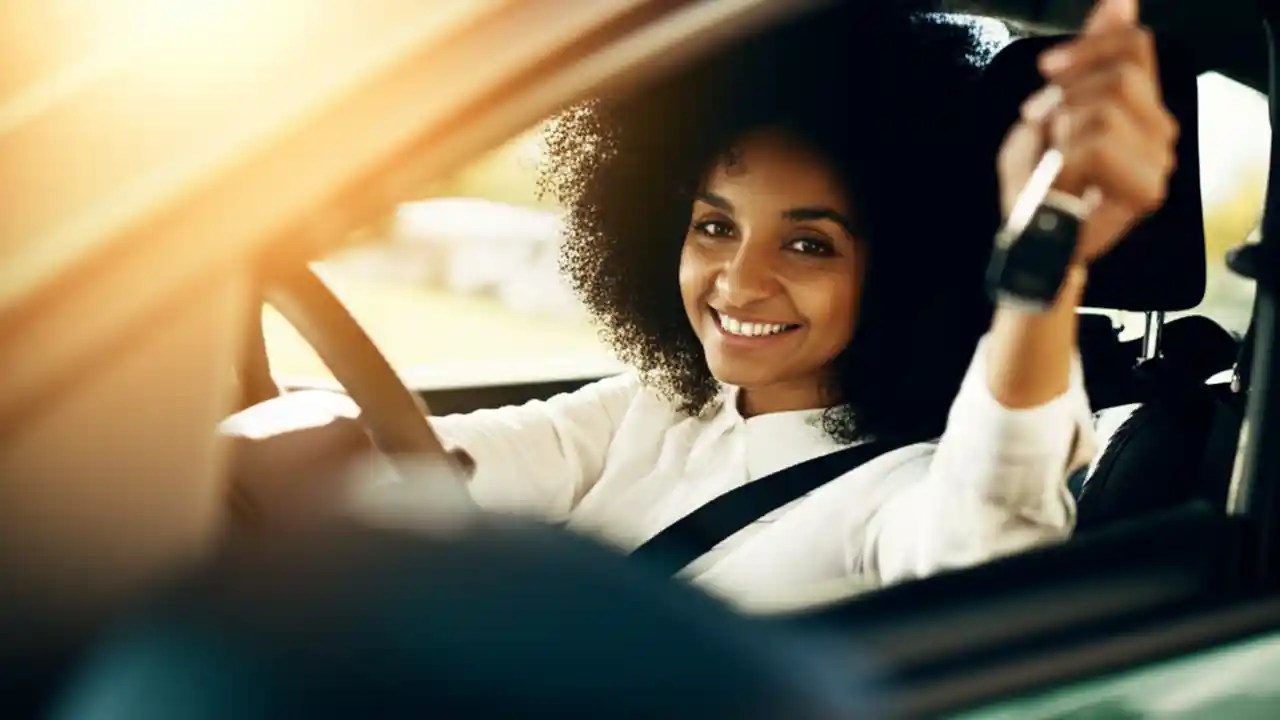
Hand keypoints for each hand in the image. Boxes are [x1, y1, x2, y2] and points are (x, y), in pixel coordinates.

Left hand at [997, 0, 1178, 266]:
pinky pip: (1098, 144)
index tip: (1049, 66)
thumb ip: (1084, 61)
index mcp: (1138, 109)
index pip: (1137, 47)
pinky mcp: (1148, 190)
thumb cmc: (1037, 190)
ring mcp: (1158, 162)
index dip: (1094, 42)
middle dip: (1068, 91)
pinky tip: (1061, 180)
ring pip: (1107, 107)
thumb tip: (1119, 3)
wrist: (1031, 247)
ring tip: (1053, 161)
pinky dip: (1064, 158)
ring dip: (1061, 130)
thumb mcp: (1047, 113)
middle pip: (1123, 72)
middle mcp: (1158, 131)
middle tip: (1044, 123)